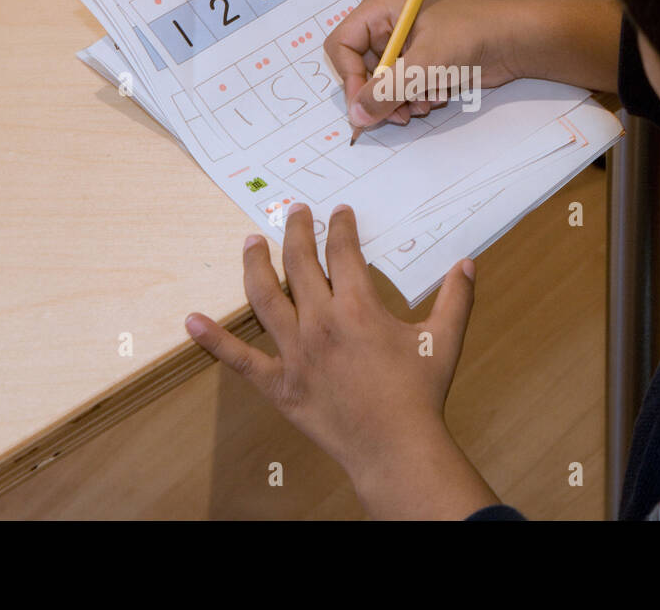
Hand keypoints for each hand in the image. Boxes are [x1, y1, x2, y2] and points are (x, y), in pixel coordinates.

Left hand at [185, 203, 500, 518]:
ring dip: (254, 263)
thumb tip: (468, 263)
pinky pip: (239, 359)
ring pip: (264, 297)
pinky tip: (192, 321)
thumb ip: (455, 297)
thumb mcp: (443, 339)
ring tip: (250, 242)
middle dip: (295, 231)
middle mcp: (320, 322)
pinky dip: (213, 340)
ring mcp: (294, 353)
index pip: (342, 252)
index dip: (340, 227)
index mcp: (358, 307)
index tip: (339, 213)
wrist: (395, 448)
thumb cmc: (420, 394)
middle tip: (293, 212)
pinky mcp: (278, 384)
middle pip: (299, 263)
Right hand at [323, 0, 524, 131]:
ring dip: (400, 101)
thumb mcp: (426, 64)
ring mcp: (401, 46)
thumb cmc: (472, 35)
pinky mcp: (417, 64)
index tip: (367, 105)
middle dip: (381, 95)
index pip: (341, 46)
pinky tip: (437, 94)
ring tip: (425, 102)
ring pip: (380, 86)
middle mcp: (384, 26)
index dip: (349, 78)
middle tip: (400, 114)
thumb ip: (388, 91)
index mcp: (378, 10)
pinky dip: (414, 99)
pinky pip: (399, 91)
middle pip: (358, 71)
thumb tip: (357, 117)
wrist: (513, 41)